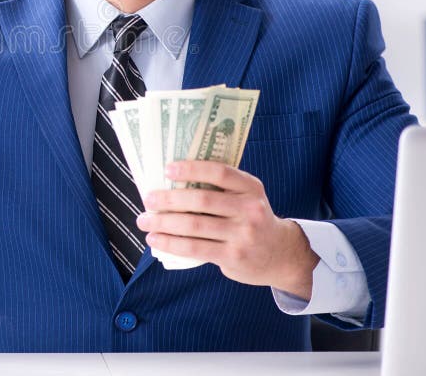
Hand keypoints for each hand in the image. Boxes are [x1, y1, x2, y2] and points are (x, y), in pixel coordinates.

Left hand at [136, 160, 319, 299]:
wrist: (281, 254)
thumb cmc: (251, 218)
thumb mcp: (246, 196)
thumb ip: (220, 188)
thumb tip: (171, 182)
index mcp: (250, 187)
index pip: (220, 172)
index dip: (192, 169)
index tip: (167, 169)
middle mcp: (250, 209)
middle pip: (202, 200)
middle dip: (170, 199)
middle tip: (148, 199)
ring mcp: (242, 235)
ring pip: (194, 226)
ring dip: (163, 223)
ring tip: (144, 221)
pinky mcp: (233, 256)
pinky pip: (195, 248)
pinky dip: (171, 243)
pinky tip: (155, 239)